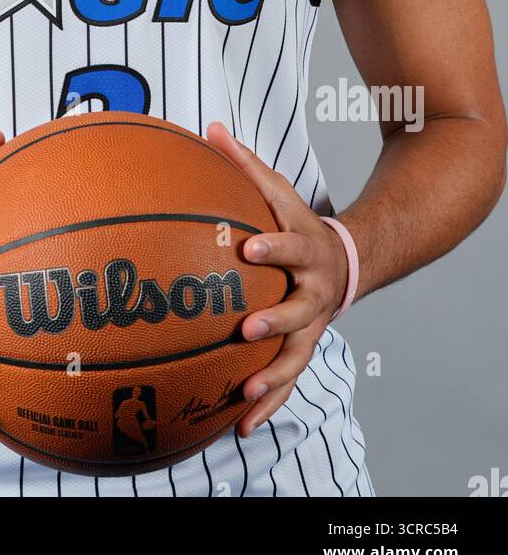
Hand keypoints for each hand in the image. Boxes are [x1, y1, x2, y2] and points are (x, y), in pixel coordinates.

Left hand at [206, 121, 349, 436]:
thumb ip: (245, 164)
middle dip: (275, 320)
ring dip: (273, 378)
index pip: (288, 244)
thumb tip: (209, 127)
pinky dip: (268, 405)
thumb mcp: (277, 191)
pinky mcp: (302, 351)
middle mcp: (312, 291)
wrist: (345, 262)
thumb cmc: (297, 223)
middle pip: (298, 309)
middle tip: (247, 329)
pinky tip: (241, 427)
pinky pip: (286, 383)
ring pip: (296, 356)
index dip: (272, 247)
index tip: (247, 249)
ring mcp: (311, 325)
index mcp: (304, 248)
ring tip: (246, 394)